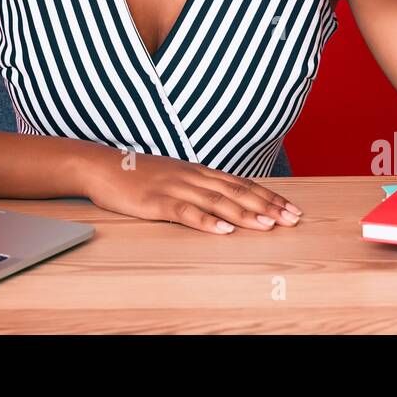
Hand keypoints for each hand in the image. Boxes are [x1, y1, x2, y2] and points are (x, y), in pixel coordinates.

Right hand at [81, 146, 302, 233]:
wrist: (104, 167)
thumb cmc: (140, 175)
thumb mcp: (176, 176)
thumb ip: (200, 186)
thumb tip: (228, 199)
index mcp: (199, 172)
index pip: (242, 184)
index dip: (269, 196)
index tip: (291, 208)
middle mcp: (193, 177)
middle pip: (237, 192)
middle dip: (267, 206)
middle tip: (292, 219)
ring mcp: (176, 188)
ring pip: (217, 201)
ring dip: (245, 214)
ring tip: (267, 225)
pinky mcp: (158, 201)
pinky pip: (186, 212)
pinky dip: (206, 221)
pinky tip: (223, 230)